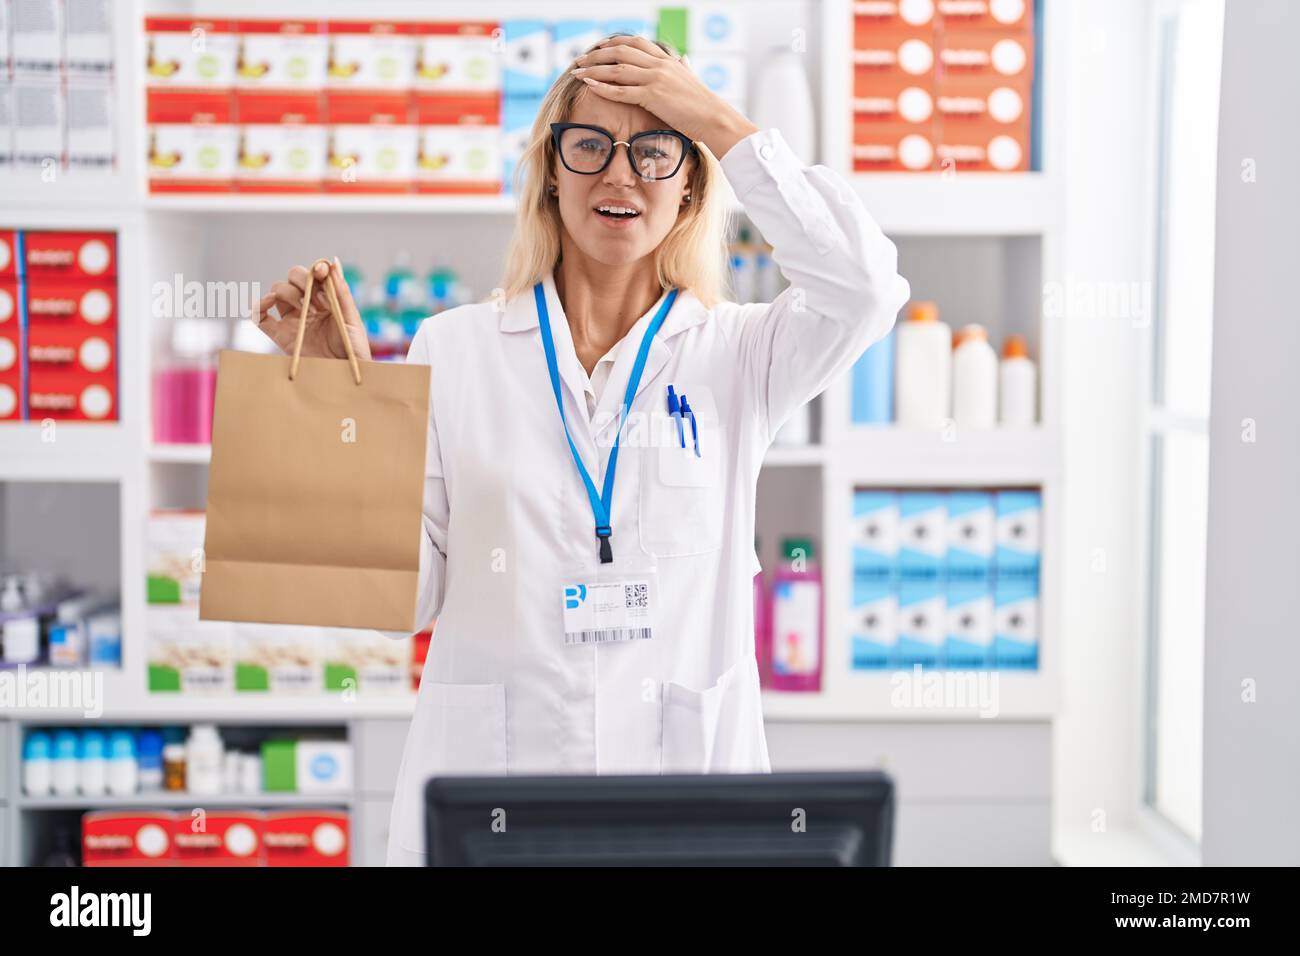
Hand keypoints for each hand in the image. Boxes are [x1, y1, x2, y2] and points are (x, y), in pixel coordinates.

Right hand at [256, 257, 371, 361]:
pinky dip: (257, 306)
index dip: (314, 269)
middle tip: (313, 298)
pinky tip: (266, 304)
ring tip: (302, 308)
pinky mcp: (280, 335)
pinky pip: (260, 317)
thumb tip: (333, 261)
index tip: (320, 272)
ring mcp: (293, 319)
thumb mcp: (352, 319)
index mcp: (326, 299)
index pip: (314, 274)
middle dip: (300, 280)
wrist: (344, 376)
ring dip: (285, 292)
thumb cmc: (353, 349)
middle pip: (292, 278)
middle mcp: (308, 306)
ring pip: (277, 292)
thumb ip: (341, 291)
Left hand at [571, 35, 758, 158]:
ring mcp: (656, 78)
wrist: (715, 119)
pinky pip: (621, 89)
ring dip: (594, 69)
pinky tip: (589, 85)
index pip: (636, 43)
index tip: (598, 48)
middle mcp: (660, 65)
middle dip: (597, 55)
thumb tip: (684, 60)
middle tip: (580, 60)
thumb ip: (685, 69)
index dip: (614, 43)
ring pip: (617, 68)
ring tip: (577, 72)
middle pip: (621, 51)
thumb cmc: (705, 106)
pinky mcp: (653, 95)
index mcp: (668, 61)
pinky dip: (602, 86)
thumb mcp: (694, 81)